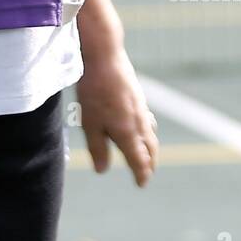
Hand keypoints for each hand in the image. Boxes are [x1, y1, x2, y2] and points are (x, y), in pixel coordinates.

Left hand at [75, 46, 158, 186]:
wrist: (104, 56)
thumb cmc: (93, 90)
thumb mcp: (90, 122)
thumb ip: (97, 148)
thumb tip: (102, 170)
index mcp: (128, 132)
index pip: (139, 160)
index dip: (141, 174)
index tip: (141, 184)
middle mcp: (139, 122)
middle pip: (150, 148)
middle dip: (149, 163)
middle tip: (146, 173)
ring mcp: (141, 108)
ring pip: (150, 134)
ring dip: (150, 148)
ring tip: (147, 154)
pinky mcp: (138, 96)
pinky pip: (147, 120)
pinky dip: (148, 131)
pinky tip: (142, 127)